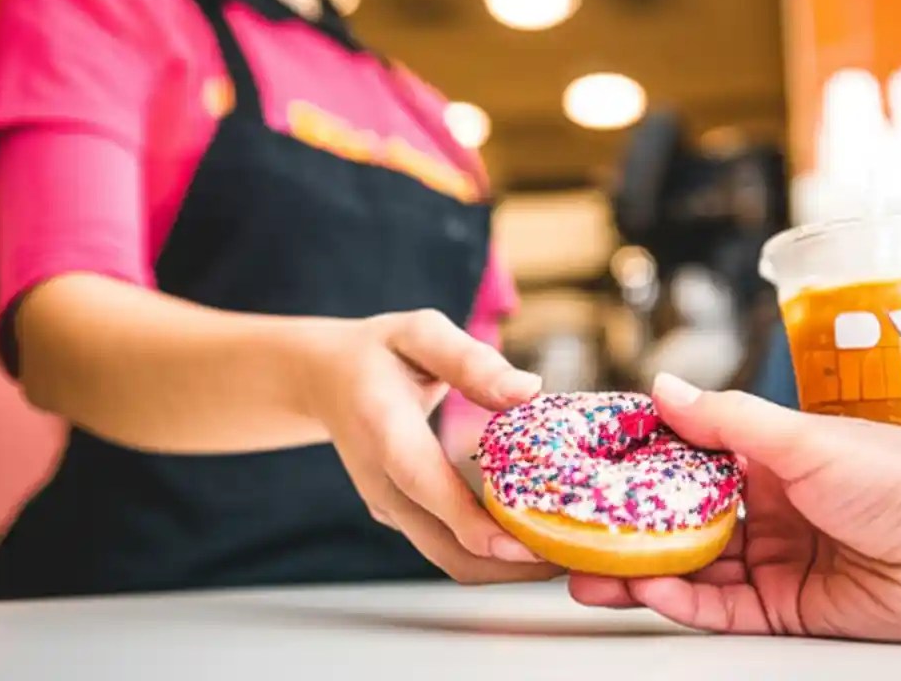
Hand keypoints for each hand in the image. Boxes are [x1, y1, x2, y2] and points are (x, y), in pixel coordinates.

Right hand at [301, 309, 560, 583]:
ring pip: (450, 559)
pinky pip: (448, 548)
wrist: (323, 378)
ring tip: (568, 552)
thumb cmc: (380, 351)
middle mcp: (383, 483)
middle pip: (445, 547)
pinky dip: (492, 554)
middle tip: (576, 554)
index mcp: (383, 430)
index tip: (526, 544)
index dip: (473, 523)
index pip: (426, 486)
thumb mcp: (420, 332)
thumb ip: (469, 359)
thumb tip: (529, 390)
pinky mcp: (403, 516)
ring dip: (507, 567)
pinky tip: (536, 537)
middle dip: (510, 563)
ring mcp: (390, 507)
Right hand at [570, 374, 900, 641]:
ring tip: (586, 571)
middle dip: (628, 530)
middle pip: (683, 520)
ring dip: (641, 572)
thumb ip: (726, 420)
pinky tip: (645, 591)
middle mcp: (774, 507)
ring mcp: (780, 559)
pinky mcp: (791, 608)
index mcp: (777, 456)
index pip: (691, 458)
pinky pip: (723, 608)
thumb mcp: (803, 437)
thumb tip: (663, 388)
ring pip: (694, 569)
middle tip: (575, 533)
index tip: (593, 468)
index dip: (641, 465)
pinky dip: (681, 602)